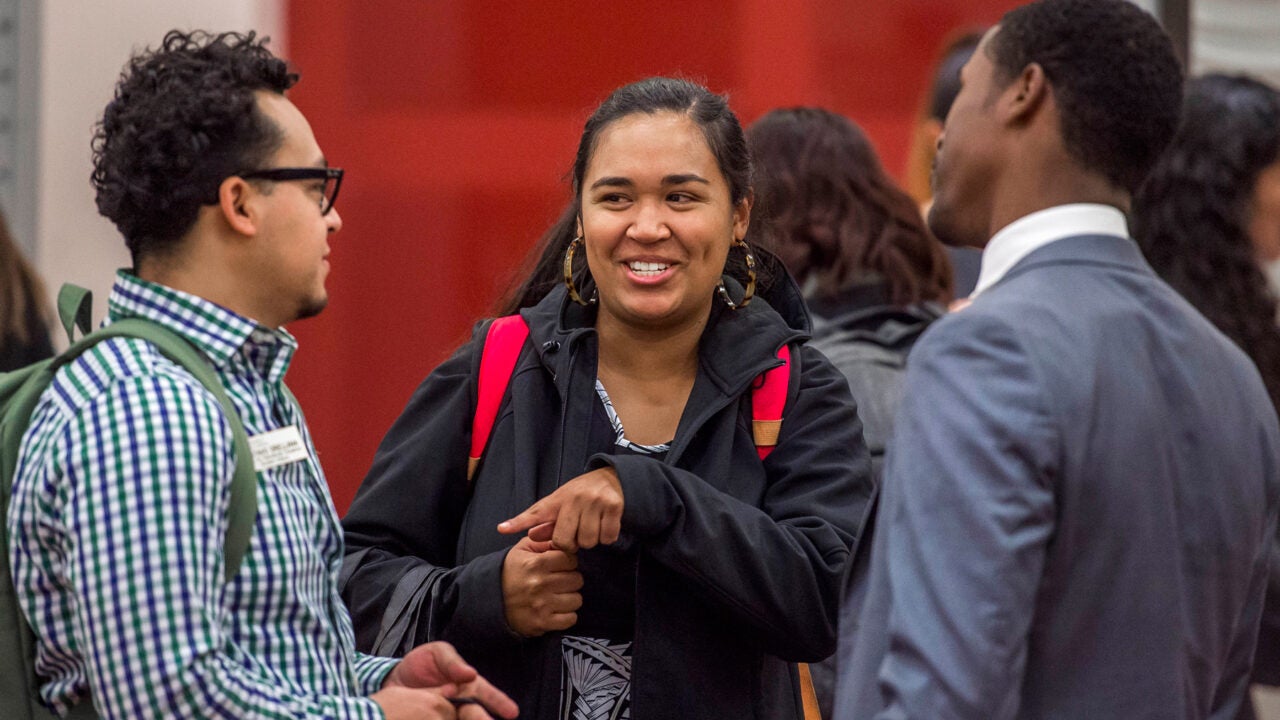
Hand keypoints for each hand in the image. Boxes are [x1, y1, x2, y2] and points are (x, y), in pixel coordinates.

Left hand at [380, 641, 517, 718]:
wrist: (392, 679)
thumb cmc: (420, 663)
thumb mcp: (437, 653)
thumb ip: (452, 662)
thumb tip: (470, 674)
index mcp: (467, 684)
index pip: (487, 694)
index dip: (500, 702)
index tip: (512, 712)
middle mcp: (460, 702)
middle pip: (476, 712)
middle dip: (484, 718)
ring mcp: (446, 713)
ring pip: (461, 719)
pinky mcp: (432, 719)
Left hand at [498, 467, 623, 551]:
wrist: (612, 477)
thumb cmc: (582, 494)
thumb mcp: (562, 503)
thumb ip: (547, 522)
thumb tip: (532, 536)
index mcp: (557, 499)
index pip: (535, 512)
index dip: (518, 522)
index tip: (501, 529)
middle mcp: (574, 499)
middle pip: (564, 540)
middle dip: (571, 543)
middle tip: (577, 533)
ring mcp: (595, 501)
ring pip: (588, 542)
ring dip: (591, 540)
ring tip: (592, 526)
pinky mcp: (614, 506)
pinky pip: (607, 537)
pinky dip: (607, 537)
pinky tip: (606, 525)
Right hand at [500, 535, 582, 635]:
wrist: (489, 599)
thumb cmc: (510, 571)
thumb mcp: (522, 549)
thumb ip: (544, 540)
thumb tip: (564, 540)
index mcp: (536, 563)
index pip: (571, 559)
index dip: (568, 562)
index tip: (561, 566)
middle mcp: (539, 584)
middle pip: (577, 580)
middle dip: (570, 579)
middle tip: (559, 581)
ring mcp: (541, 605)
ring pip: (576, 600)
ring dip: (569, 598)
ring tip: (557, 595)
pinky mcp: (542, 622)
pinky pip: (570, 619)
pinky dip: (566, 615)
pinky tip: (556, 609)